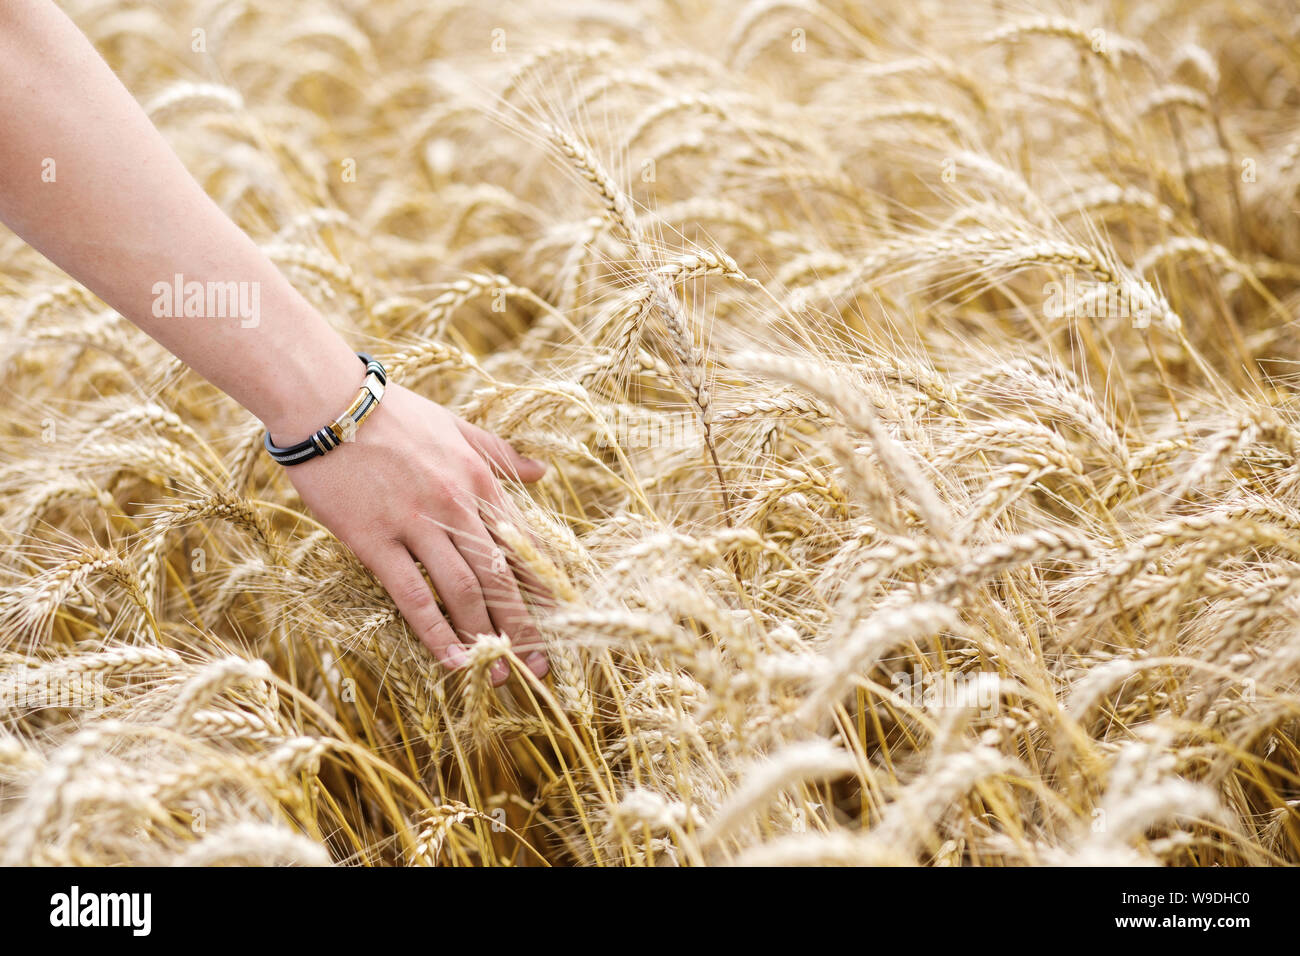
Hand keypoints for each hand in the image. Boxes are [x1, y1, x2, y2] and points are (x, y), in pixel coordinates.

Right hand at [277, 381, 549, 684]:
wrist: (327, 400)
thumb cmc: (391, 412)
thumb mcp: (455, 424)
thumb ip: (499, 452)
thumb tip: (542, 473)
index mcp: (480, 478)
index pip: (523, 543)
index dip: (543, 588)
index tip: (560, 622)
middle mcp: (457, 504)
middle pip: (500, 575)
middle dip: (524, 625)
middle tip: (538, 665)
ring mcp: (416, 523)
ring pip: (463, 590)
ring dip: (485, 636)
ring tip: (499, 671)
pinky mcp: (374, 539)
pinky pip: (412, 593)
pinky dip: (435, 631)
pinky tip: (452, 660)